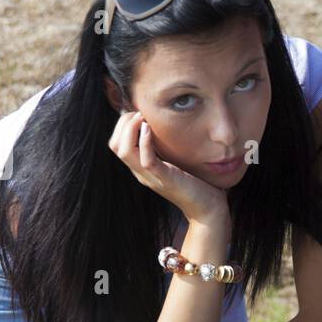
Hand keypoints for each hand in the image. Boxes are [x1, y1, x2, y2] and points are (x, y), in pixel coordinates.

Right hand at [108, 110, 228, 223]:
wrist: (206, 209)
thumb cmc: (193, 184)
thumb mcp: (173, 163)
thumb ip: (163, 150)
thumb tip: (160, 129)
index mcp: (140, 168)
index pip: (116, 144)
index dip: (122, 125)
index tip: (138, 114)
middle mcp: (141, 173)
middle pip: (115, 146)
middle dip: (123, 124)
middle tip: (139, 113)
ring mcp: (151, 177)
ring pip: (124, 152)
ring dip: (130, 129)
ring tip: (142, 117)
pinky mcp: (164, 179)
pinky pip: (146, 160)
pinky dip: (145, 141)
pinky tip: (149, 129)